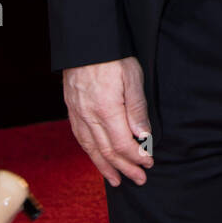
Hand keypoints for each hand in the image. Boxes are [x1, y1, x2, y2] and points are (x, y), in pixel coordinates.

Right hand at [63, 56, 152, 186]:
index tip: (149, 163)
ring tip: (117, 180)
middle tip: (139, 179)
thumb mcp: (132, 78)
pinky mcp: (72, 110)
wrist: (85, 42)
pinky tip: (98, 158)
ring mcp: (77, 114)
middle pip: (107, 151)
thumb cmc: (112, 57)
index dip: (136, 157)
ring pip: (91, 148)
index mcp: (106, 110)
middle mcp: (88, 116)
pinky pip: (81, 138)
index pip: (122, 145)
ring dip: (105, 166)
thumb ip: (137, 109)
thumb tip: (143, 137)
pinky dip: (90, 152)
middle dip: (125, 168)